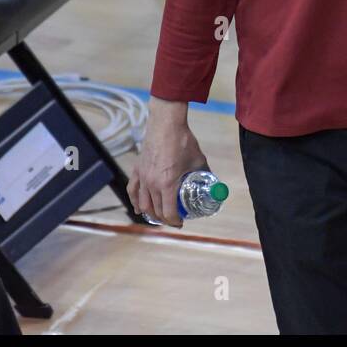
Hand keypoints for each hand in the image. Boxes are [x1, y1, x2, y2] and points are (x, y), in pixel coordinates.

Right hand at [127, 96, 206, 228]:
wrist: (166, 124)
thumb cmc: (183, 142)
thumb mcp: (198, 160)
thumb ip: (204, 174)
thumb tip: (212, 183)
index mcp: (167, 184)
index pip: (168, 212)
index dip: (175, 221)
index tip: (181, 222)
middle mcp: (152, 184)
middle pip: (156, 210)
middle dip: (165, 219)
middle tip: (173, 219)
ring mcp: (143, 177)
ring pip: (143, 203)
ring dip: (150, 213)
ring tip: (159, 216)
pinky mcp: (138, 169)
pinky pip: (133, 190)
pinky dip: (135, 201)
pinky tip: (138, 207)